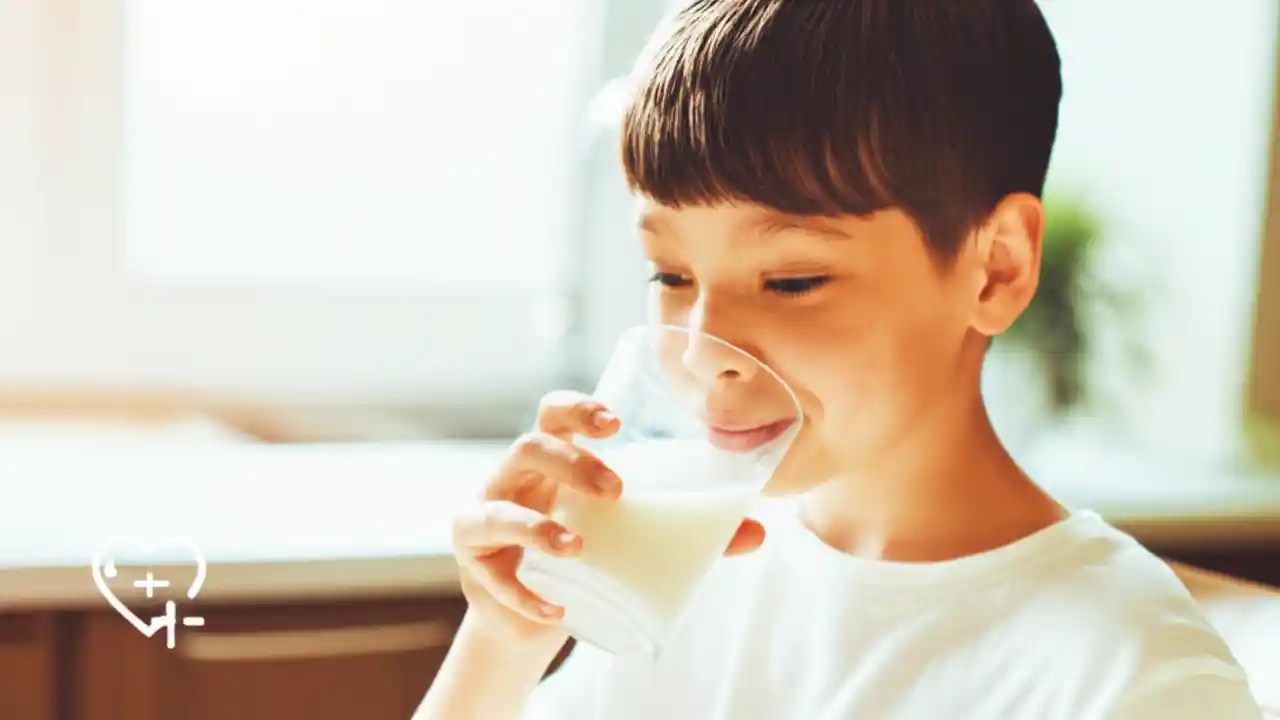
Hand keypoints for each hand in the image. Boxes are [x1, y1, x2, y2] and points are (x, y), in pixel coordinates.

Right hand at [451, 390, 766, 649]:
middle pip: (527, 448)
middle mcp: (511, 480)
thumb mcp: (628, 535)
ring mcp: (484, 520)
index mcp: (551, 460)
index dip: (577, 408)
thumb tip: (758, 531)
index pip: (552, 413)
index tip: (615, 422)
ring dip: (538, 527)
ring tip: (577, 547)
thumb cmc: (585, 552)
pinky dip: (525, 595)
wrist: (532, 612)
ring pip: (497, 510)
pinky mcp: (476, 567)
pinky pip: (493, 578)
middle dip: (571, 463)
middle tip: (617, 489)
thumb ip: (687, 531)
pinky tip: (555, 610)